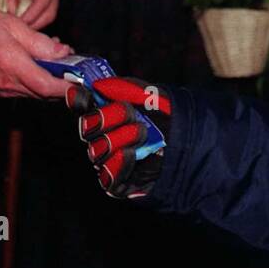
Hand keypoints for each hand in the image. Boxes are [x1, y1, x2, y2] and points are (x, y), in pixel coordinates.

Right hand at [0, 5, 70, 97]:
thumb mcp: (12, 24)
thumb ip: (40, 42)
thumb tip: (64, 54)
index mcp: (11, 64)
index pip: (47, 86)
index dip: (69, 87)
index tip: (85, 81)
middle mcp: (8, 83)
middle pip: (46, 92)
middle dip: (66, 82)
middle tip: (79, 65)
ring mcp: (4, 88)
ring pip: (39, 91)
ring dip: (54, 79)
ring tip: (62, 58)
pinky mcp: (3, 88)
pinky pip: (29, 88)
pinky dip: (42, 78)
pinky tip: (44, 61)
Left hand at [7, 0, 61, 28]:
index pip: (43, 1)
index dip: (32, 14)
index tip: (19, 22)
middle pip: (50, 14)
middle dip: (34, 24)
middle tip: (16, 29)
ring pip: (47, 15)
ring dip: (32, 22)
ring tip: (14, 22)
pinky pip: (41, 12)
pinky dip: (30, 16)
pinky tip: (15, 12)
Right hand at [66, 75, 171, 198]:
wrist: (189, 142)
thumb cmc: (168, 117)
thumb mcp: (148, 94)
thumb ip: (122, 87)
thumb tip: (96, 84)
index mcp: (106, 112)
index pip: (81, 106)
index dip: (79, 99)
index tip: (85, 94)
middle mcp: (103, 136)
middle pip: (86, 129)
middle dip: (105, 118)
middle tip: (128, 112)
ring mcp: (109, 160)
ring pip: (96, 151)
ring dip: (119, 138)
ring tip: (142, 133)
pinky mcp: (118, 183)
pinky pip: (106, 177)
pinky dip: (118, 163)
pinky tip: (131, 153)